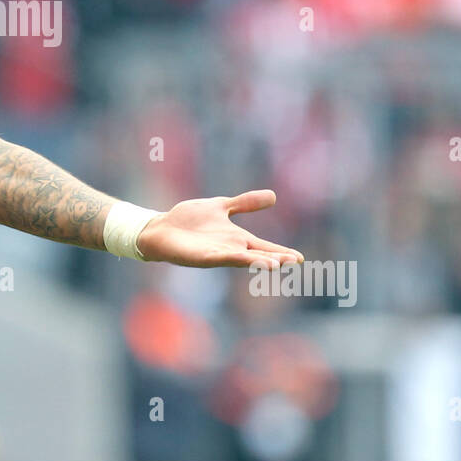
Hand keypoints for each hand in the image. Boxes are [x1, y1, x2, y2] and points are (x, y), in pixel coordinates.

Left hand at [134, 190, 301, 268]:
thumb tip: (273, 196)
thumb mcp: (222, 206)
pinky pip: (219, 257)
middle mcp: (229, 248)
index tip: (300, 258)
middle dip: (275, 258)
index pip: (264, 246)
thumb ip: (245, 203)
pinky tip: (243, 258)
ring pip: (241, 258)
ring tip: (276, 264)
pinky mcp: (201, 256)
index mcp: (236, 238)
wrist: (161, 228)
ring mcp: (216, 253)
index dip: (281, 252)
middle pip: (257, 255)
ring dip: (258, 261)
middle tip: (295, 261)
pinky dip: (232, 258)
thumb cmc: (189, 220)